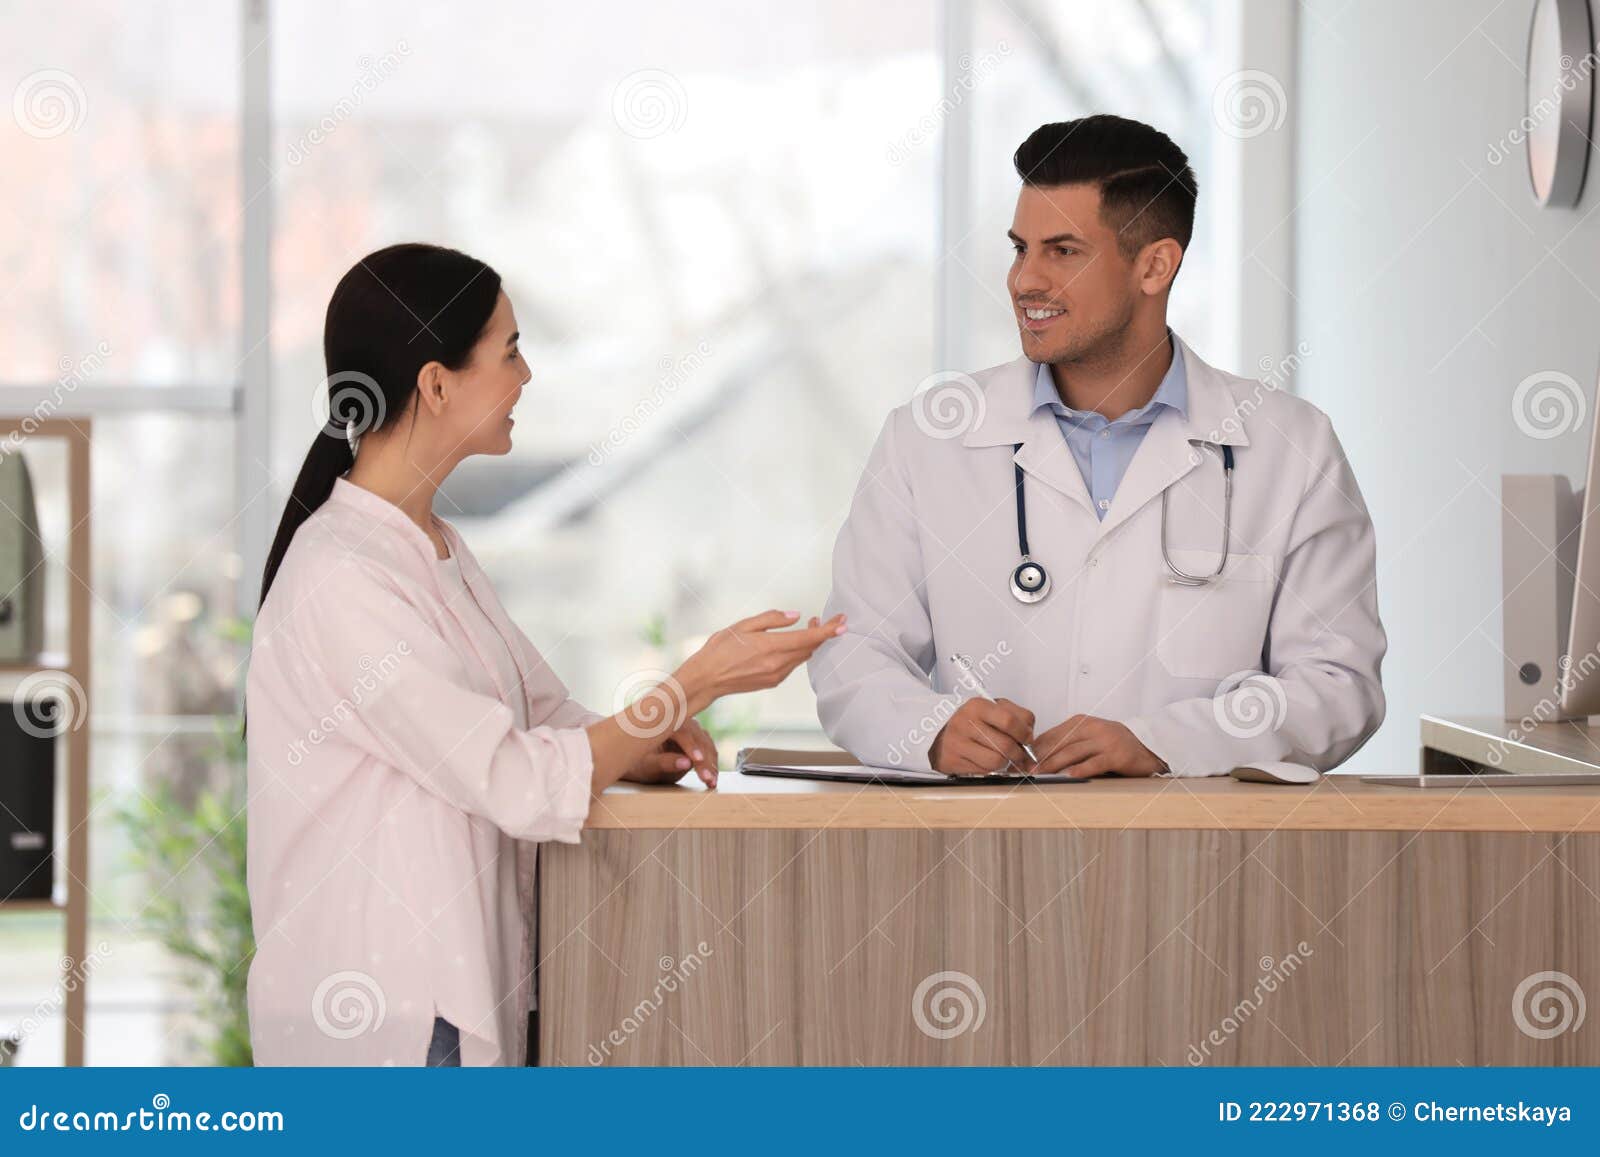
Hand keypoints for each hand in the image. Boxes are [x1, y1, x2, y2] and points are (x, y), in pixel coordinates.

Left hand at [622, 717, 718, 788]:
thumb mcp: (648, 766)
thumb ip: (665, 763)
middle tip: (707, 779)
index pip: (682, 733)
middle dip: (704, 761)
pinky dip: (712, 764)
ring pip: (707, 745)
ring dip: (711, 764)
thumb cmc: (638, 763)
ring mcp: (691, 730)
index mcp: (664, 722)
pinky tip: (712, 778)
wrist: (638, 763)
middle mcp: (681, 722)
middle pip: (698, 739)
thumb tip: (686, 763)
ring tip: (711, 782)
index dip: (691, 747)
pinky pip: (709, 750)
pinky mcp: (698, 739)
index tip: (697, 760)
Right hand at [675, 609, 845, 711]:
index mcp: (771, 647)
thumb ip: (772, 619)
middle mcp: (777, 664)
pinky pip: (791, 665)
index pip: (809, 638)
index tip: (842, 621)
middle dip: (820, 634)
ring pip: (802, 657)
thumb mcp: (743, 625)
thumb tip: (796, 616)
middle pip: (810, 648)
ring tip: (806, 628)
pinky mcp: (772, 682)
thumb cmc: (719, 649)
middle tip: (820, 618)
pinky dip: (796, 653)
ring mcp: (776, 675)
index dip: (829, 630)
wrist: (706, 679)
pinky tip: (789, 644)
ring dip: (808, 644)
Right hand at [929, 697, 1035, 775]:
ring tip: (1003, 757)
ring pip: (996, 761)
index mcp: (977, 706)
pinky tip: (987, 760)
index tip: (1027, 739)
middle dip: (1019, 753)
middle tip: (1020, 754)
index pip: (1010, 721)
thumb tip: (1030, 738)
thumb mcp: (993, 708)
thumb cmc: (972, 721)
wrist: (939, 732)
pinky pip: (984, 771)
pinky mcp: (952, 761)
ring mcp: (957, 743)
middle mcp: (965, 723)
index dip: (1024, 734)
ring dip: (1005, 762)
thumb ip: (1017, 716)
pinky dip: (991, 769)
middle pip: (1006, 745)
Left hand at [1030, 715, 1165, 777]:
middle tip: (1025, 769)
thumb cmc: (1115, 746)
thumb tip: (1039, 757)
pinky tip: (1069, 776)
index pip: (1052, 734)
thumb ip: (1068, 744)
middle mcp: (1092, 727)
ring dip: (1054, 764)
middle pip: (1060, 743)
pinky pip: (1095, 762)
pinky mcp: (1117, 754)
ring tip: (1039, 773)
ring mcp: (1105, 740)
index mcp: (1082, 722)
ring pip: (1073, 752)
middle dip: (1040, 757)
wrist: (1149, 748)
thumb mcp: (1089, 738)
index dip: (1035, 748)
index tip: (1022, 759)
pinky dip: (1080, 769)